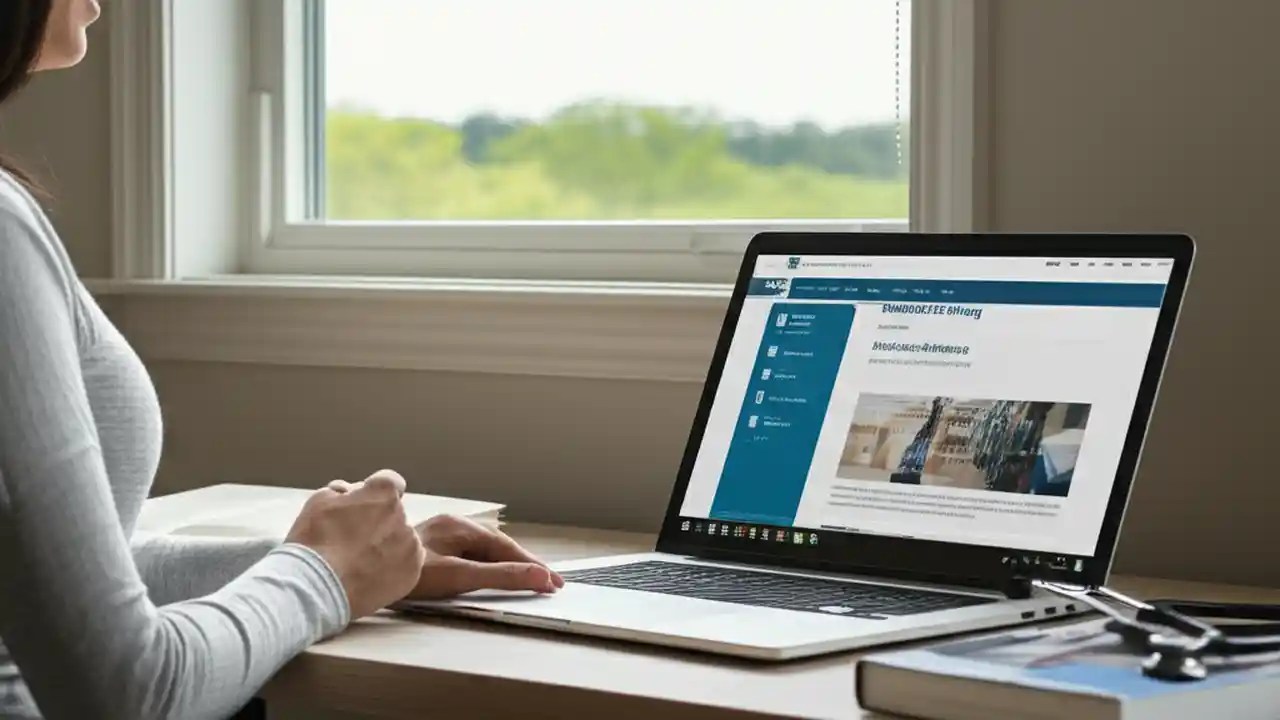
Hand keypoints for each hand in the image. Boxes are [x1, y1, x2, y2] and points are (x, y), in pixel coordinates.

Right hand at [285, 470, 425, 618]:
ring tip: (361, 564)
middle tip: (355, 542)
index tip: (367, 505)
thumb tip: (354, 492)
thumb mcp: (320, 501)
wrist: (318, 588)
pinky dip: (394, 570)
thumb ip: (342, 491)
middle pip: (394, 515)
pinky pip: (407, 565)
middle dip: (378, 523)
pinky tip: (372, 578)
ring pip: (402, 541)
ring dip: (388, 547)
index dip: (377, 493)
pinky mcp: (413, 572)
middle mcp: (402, 515)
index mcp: (383, 493)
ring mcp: (410, 545)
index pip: (391, 482)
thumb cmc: (315, 541)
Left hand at [408, 514, 565, 599]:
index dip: (532, 565)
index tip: (553, 583)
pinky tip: (487, 574)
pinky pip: (466, 554)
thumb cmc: (408, 574)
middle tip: (546, 583)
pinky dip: (484, 564)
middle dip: (522, 563)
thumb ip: (501, 576)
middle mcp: (451, 526)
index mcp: (460, 527)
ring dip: (504, 563)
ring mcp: (439, 536)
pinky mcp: (429, 548)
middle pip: (497, 545)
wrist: (360, 574)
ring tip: (524, 579)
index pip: (507, 547)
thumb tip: (540, 577)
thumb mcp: (459, 576)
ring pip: (481, 548)